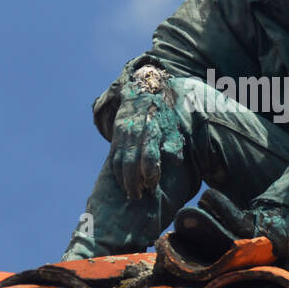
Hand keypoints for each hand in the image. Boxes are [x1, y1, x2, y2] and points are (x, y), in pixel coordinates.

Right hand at [111, 67, 180, 198]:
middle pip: (130, 162)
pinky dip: (116, 172)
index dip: (150, 172)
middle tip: (138, 197)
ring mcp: (122, 133)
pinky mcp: (115, 136)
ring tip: (131, 195)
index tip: (152, 186)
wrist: (143, 89)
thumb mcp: (171, 125)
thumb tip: (175, 164)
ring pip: (119, 161)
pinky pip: (113, 158)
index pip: (149, 154)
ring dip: (123, 180)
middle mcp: (134, 131)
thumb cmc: (163, 113)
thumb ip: (172, 144)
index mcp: (151, 129)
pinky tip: (122, 183)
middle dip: (133, 183)